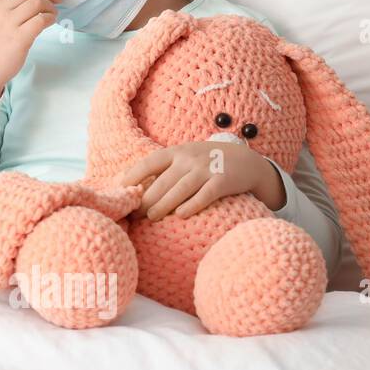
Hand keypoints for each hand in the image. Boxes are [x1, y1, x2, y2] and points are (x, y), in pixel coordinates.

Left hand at [117, 141, 285, 220]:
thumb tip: (131, 183)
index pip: (149, 163)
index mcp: (176, 152)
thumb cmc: (208, 163)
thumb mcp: (186, 157)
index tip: (121, 190)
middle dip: (147, 198)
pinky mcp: (223, 181)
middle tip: (134, 214)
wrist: (248, 161)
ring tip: (151, 217)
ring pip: (180, 189)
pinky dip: (193, 204)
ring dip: (164, 204)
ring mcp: (207, 169)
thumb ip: (164, 168)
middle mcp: (190, 159)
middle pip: (163, 181)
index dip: (133, 176)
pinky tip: (181, 215)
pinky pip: (205, 195)